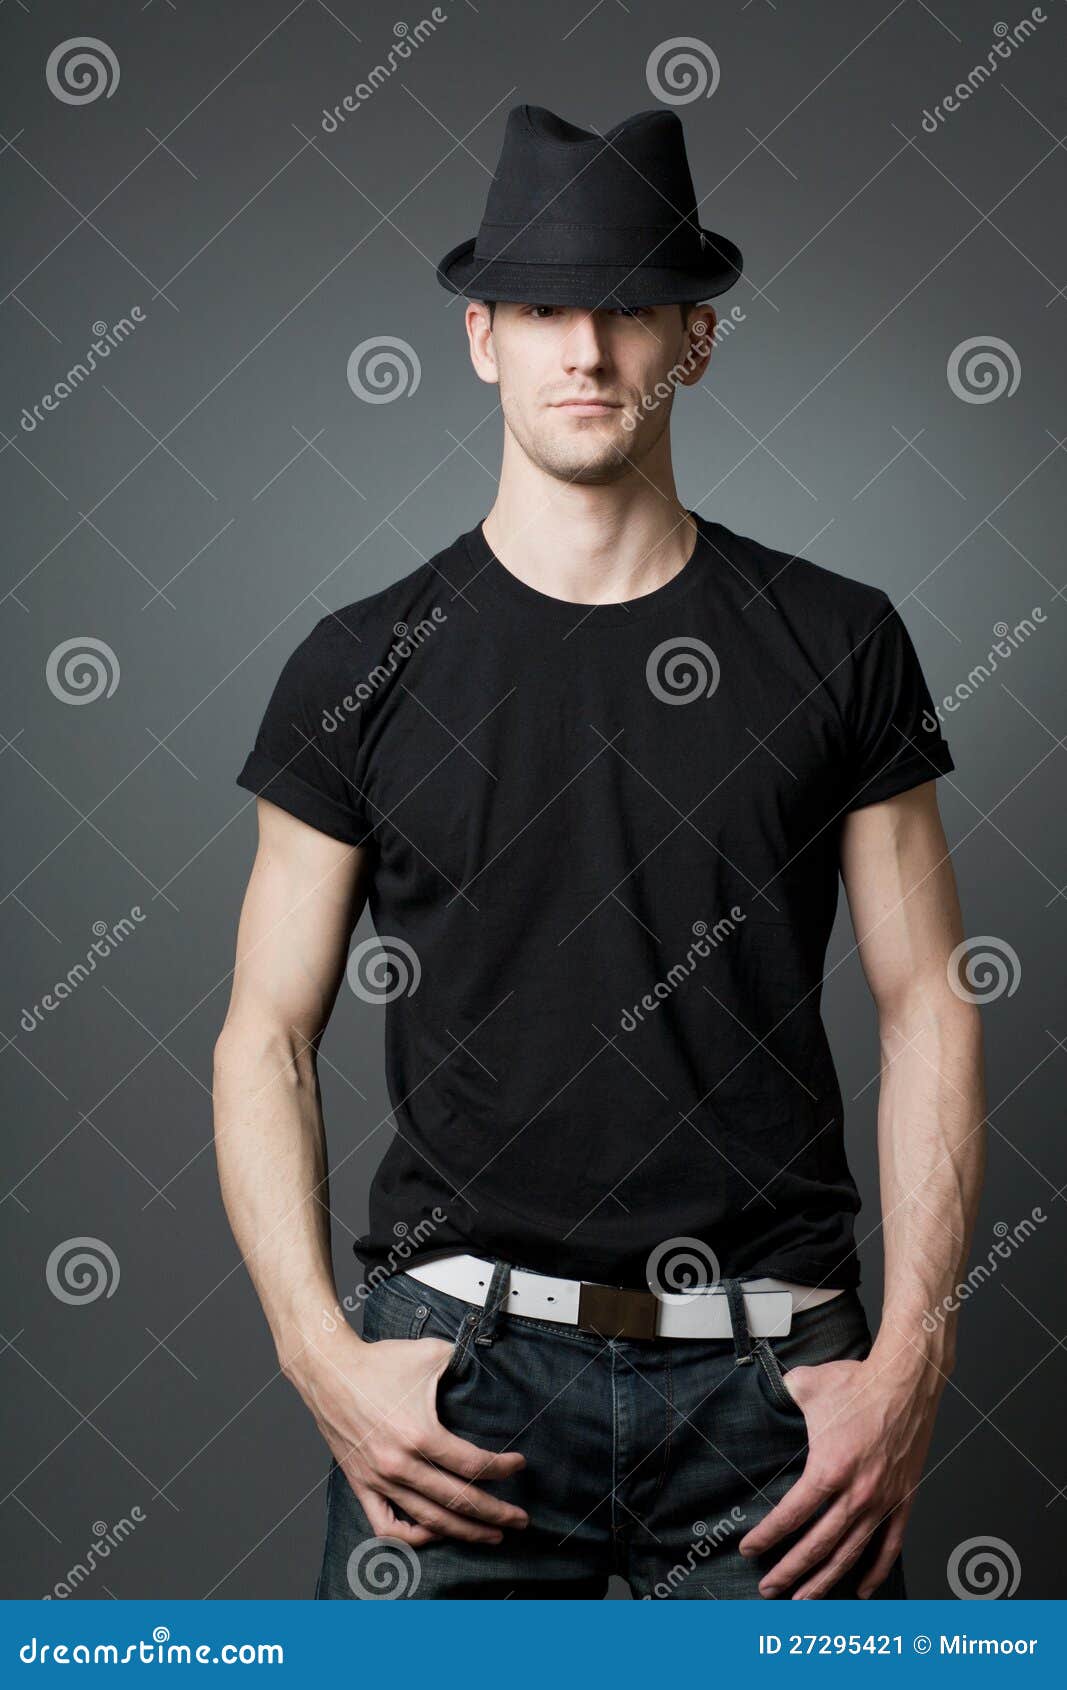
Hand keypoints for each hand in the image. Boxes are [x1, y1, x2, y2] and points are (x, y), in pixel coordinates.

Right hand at [289, 1327, 528, 1546]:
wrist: (327, 1369)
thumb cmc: (379, 1362)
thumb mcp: (432, 1354)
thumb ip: (465, 1365)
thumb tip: (491, 1371)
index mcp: (419, 1434)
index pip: (473, 1465)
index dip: (502, 1469)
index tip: (519, 1466)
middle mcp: (399, 1465)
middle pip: (458, 1502)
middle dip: (496, 1514)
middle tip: (520, 1520)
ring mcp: (378, 1479)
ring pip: (430, 1521)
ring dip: (465, 1531)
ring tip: (490, 1534)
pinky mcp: (361, 1484)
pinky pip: (387, 1526)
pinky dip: (413, 1537)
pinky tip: (435, 1532)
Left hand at [738, 1354, 940, 1597]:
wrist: (907, 1380)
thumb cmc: (858, 1382)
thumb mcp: (806, 1385)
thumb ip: (781, 1396)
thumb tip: (767, 1394)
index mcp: (828, 1469)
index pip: (791, 1516)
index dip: (767, 1537)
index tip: (749, 1550)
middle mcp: (856, 1494)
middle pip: (816, 1546)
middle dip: (789, 1572)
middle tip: (768, 1588)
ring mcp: (882, 1501)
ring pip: (849, 1554)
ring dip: (824, 1581)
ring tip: (803, 1600)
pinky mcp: (903, 1500)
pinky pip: (889, 1546)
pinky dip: (875, 1572)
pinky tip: (860, 1590)